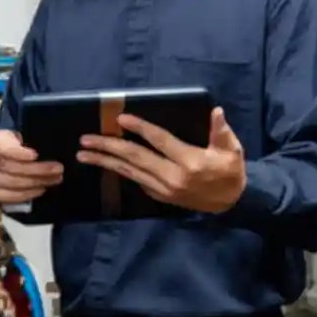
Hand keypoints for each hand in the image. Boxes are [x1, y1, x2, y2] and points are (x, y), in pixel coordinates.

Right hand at [0, 129, 62, 204]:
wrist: (22, 165)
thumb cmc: (31, 148)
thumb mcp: (35, 138)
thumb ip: (39, 138)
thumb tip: (54, 141)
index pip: (1, 144)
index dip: (17, 151)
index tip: (35, 155)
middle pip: (10, 166)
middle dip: (37, 169)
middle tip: (58, 169)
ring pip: (11, 182)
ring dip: (36, 182)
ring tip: (55, 179)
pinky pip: (9, 196)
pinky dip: (28, 194)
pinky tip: (41, 189)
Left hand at [77, 107, 246, 212]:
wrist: (232, 204)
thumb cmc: (230, 172)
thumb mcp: (232, 150)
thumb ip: (221, 131)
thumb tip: (215, 111)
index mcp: (189, 162)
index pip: (159, 141)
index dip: (140, 128)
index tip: (120, 118)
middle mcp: (172, 177)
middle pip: (135, 158)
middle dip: (108, 147)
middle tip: (86, 140)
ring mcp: (164, 189)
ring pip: (130, 172)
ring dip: (105, 162)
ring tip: (84, 154)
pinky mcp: (160, 196)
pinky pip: (136, 180)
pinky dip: (119, 171)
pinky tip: (106, 164)